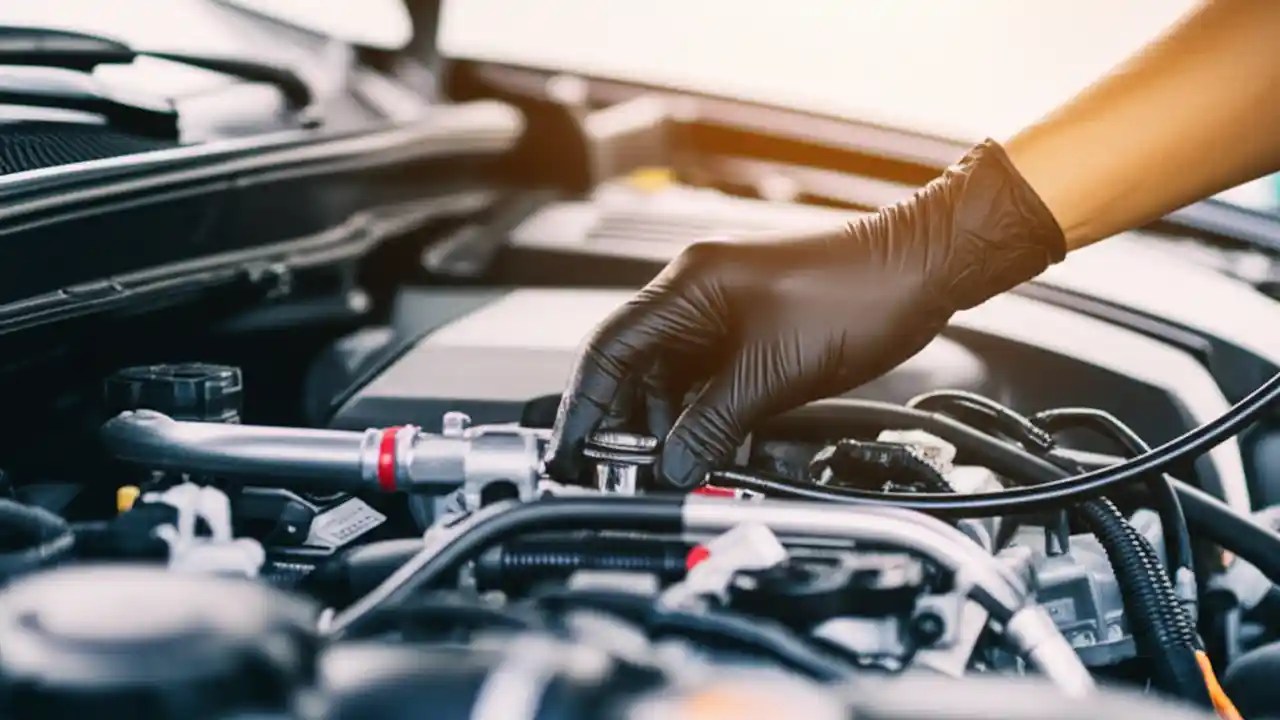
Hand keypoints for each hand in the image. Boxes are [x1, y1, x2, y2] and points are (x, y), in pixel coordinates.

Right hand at [546, 140, 1064, 487]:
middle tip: (624, 470)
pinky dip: (704, 415)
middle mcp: (696, 294)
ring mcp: (725, 310)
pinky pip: (710, 378)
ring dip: (670, 425)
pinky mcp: (752, 330)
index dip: (584, 405)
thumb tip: (674, 467)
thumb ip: (712, 426)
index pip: (610, 349)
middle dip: (628, 423)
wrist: (921, 272)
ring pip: (675, 378)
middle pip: (637, 367)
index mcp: (687, 287)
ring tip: (670, 467)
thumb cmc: (856, 294)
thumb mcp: (771, 376)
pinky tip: (708, 448)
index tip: (574, 450)